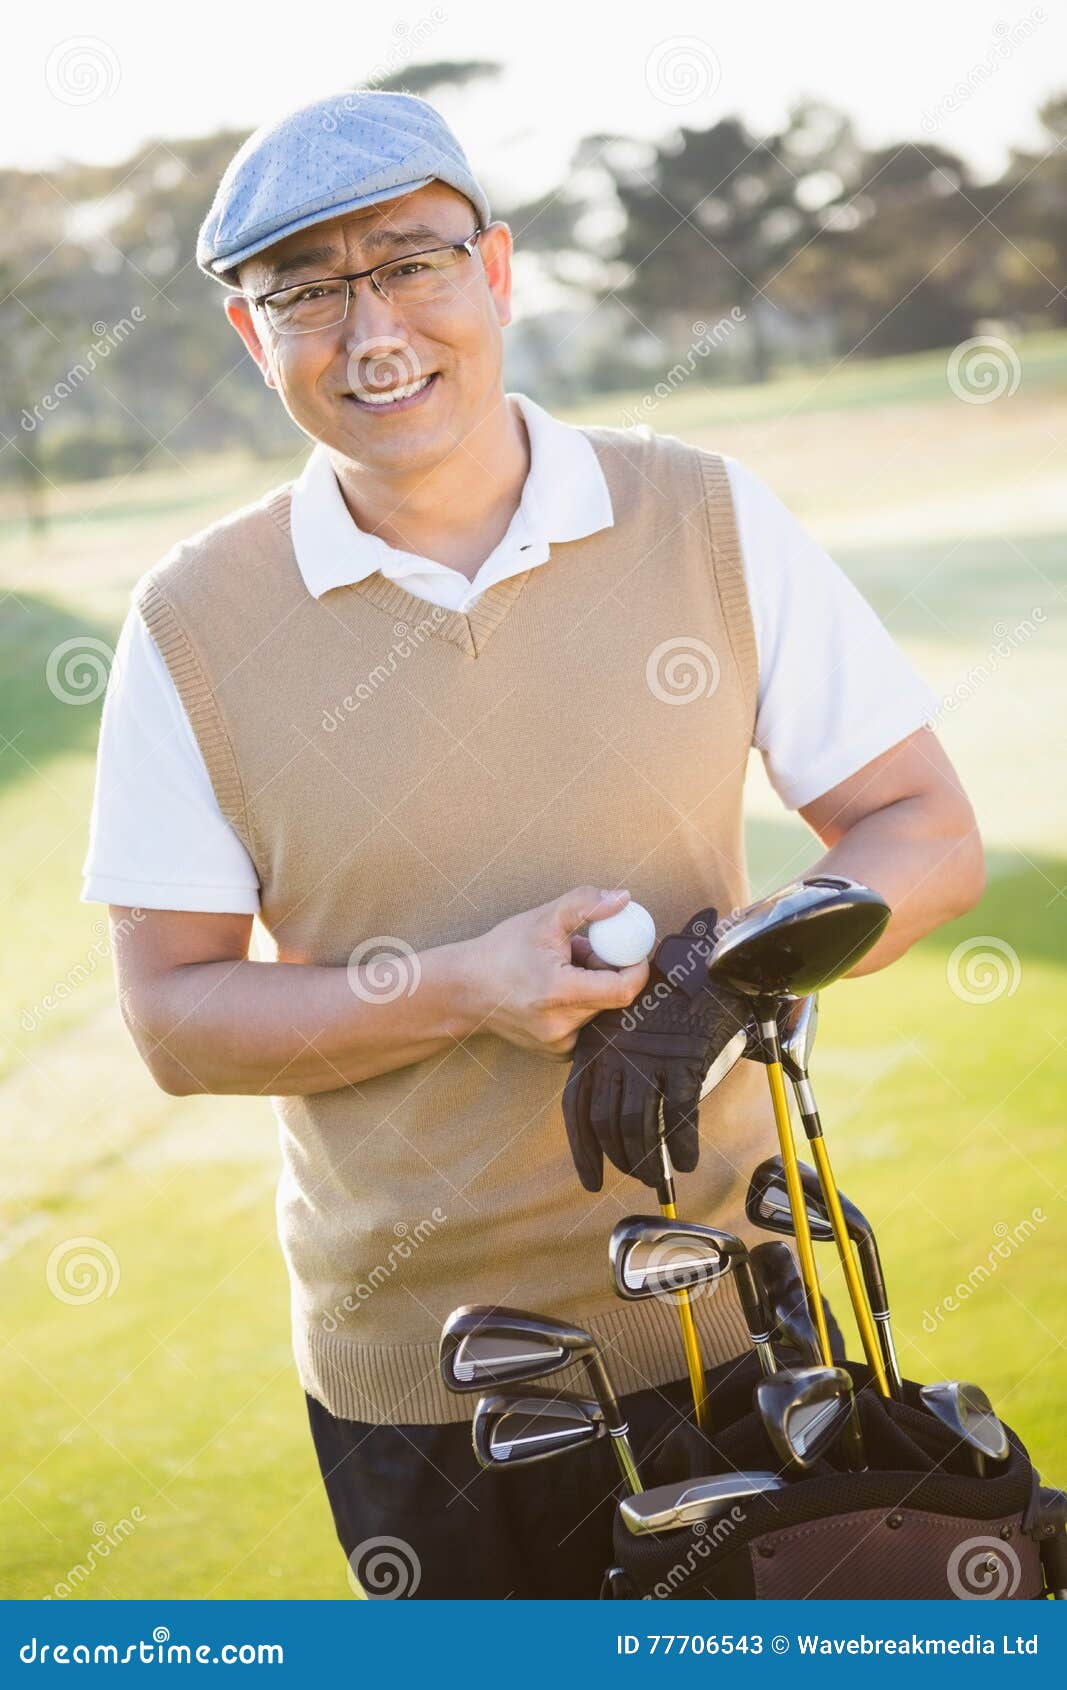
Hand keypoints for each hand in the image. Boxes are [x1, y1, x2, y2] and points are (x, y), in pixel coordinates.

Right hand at [464, 887, 650, 1057]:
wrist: (466, 990)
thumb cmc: (502, 952)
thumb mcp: (544, 918)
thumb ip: (586, 904)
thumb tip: (624, 900)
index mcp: (558, 993)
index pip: (623, 990)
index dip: (637, 968)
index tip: (632, 949)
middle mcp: (560, 1026)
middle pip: (613, 997)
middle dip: (608, 971)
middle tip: (584, 952)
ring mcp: (559, 1045)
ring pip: (601, 1011)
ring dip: (595, 987)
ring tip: (564, 971)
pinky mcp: (558, 1054)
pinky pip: (588, 1025)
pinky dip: (582, 1005)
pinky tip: (557, 993)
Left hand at [561, 907, 751, 1191]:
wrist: (706, 967)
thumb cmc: (664, 998)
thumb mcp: (625, 1023)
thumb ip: (615, 1061)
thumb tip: (615, 1114)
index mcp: (596, 1044)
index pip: (576, 1105)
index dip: (582, 1148)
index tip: (590, 1178)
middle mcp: (616, 1053)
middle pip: (605, 1123)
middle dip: (617, 1158)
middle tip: (634, 1176)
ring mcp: (649, 1057)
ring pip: (638, 1126)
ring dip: (647, 1160)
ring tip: (659, 1177)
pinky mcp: (683, 1061)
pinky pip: (678, 1116)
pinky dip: (681, 1146)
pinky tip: (687, 1160)